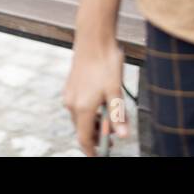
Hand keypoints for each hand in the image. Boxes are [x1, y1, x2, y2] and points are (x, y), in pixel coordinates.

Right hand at [64, 31, 128, 155]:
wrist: (93, 38)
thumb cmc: (106, 62)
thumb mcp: (115, 90)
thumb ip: (118, 115)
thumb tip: (124, 135)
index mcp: (82, 108)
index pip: (84, 138)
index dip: (92, 150)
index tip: (100, 156)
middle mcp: (72, 103)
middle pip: (82, 129)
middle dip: (97, 135)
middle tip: (114, 137)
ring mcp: (70, 94)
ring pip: (81, 117)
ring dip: (94, 122)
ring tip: (111, 118)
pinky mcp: (71, 85)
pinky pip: (79, 106)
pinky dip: (90, 111)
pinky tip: (102, 102)